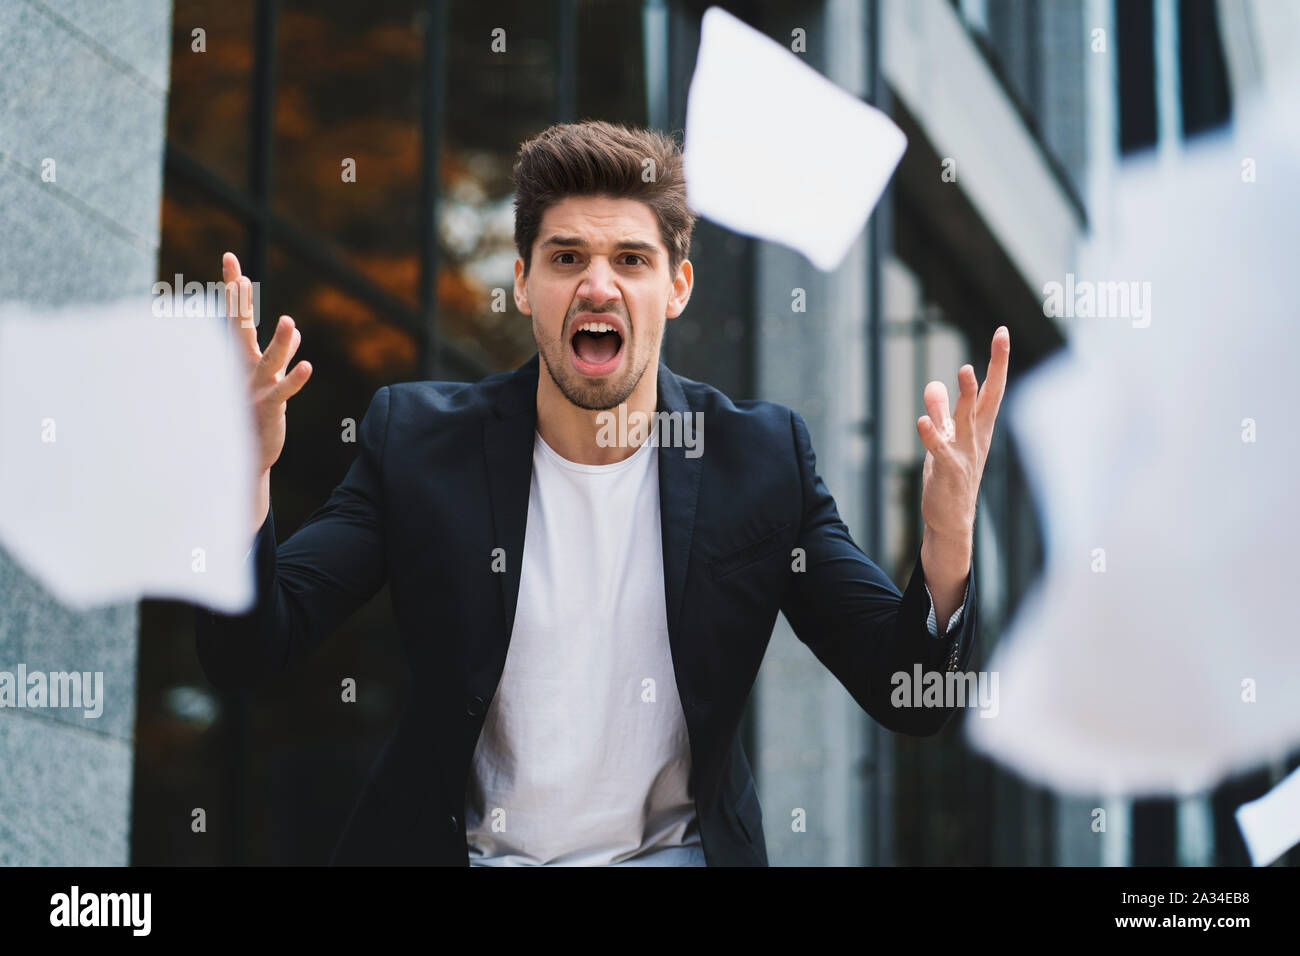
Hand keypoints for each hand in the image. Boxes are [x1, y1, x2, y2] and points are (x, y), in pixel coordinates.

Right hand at [222, 251, 311, 475]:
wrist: (247, 457)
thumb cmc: (253, 415)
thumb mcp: (269, 380)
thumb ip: (281, 354)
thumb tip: (294, 331)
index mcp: (241, 358)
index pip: (236, 317)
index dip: (235, 289)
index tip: (230, 259)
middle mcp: (243, 369)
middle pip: (239, 330)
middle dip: (239, 303)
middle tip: (239, 275)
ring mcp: (255, 388)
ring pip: (268, 360)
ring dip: (278, 343)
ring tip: (288, 322)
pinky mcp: (269, 408)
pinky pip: (284, 391)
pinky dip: (294, 378)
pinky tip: (307, 365)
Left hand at [916, 326, 1009, 547]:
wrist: (950, 520)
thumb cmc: (950, 477)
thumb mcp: (945, 439)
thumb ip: (940, 411)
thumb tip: (934, 384)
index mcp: (980, 427)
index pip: (993, 388)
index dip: (998, 360)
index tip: (1002, 331)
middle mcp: (976, 436)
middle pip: (988, 396)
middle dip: (996, 366)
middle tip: (1001, 337)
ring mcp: (964, 453)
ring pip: (967, 419)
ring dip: (967, 394)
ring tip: (965, 369)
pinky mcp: (947, 470)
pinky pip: (939, 449)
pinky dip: (932, 434)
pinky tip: (922, 420)